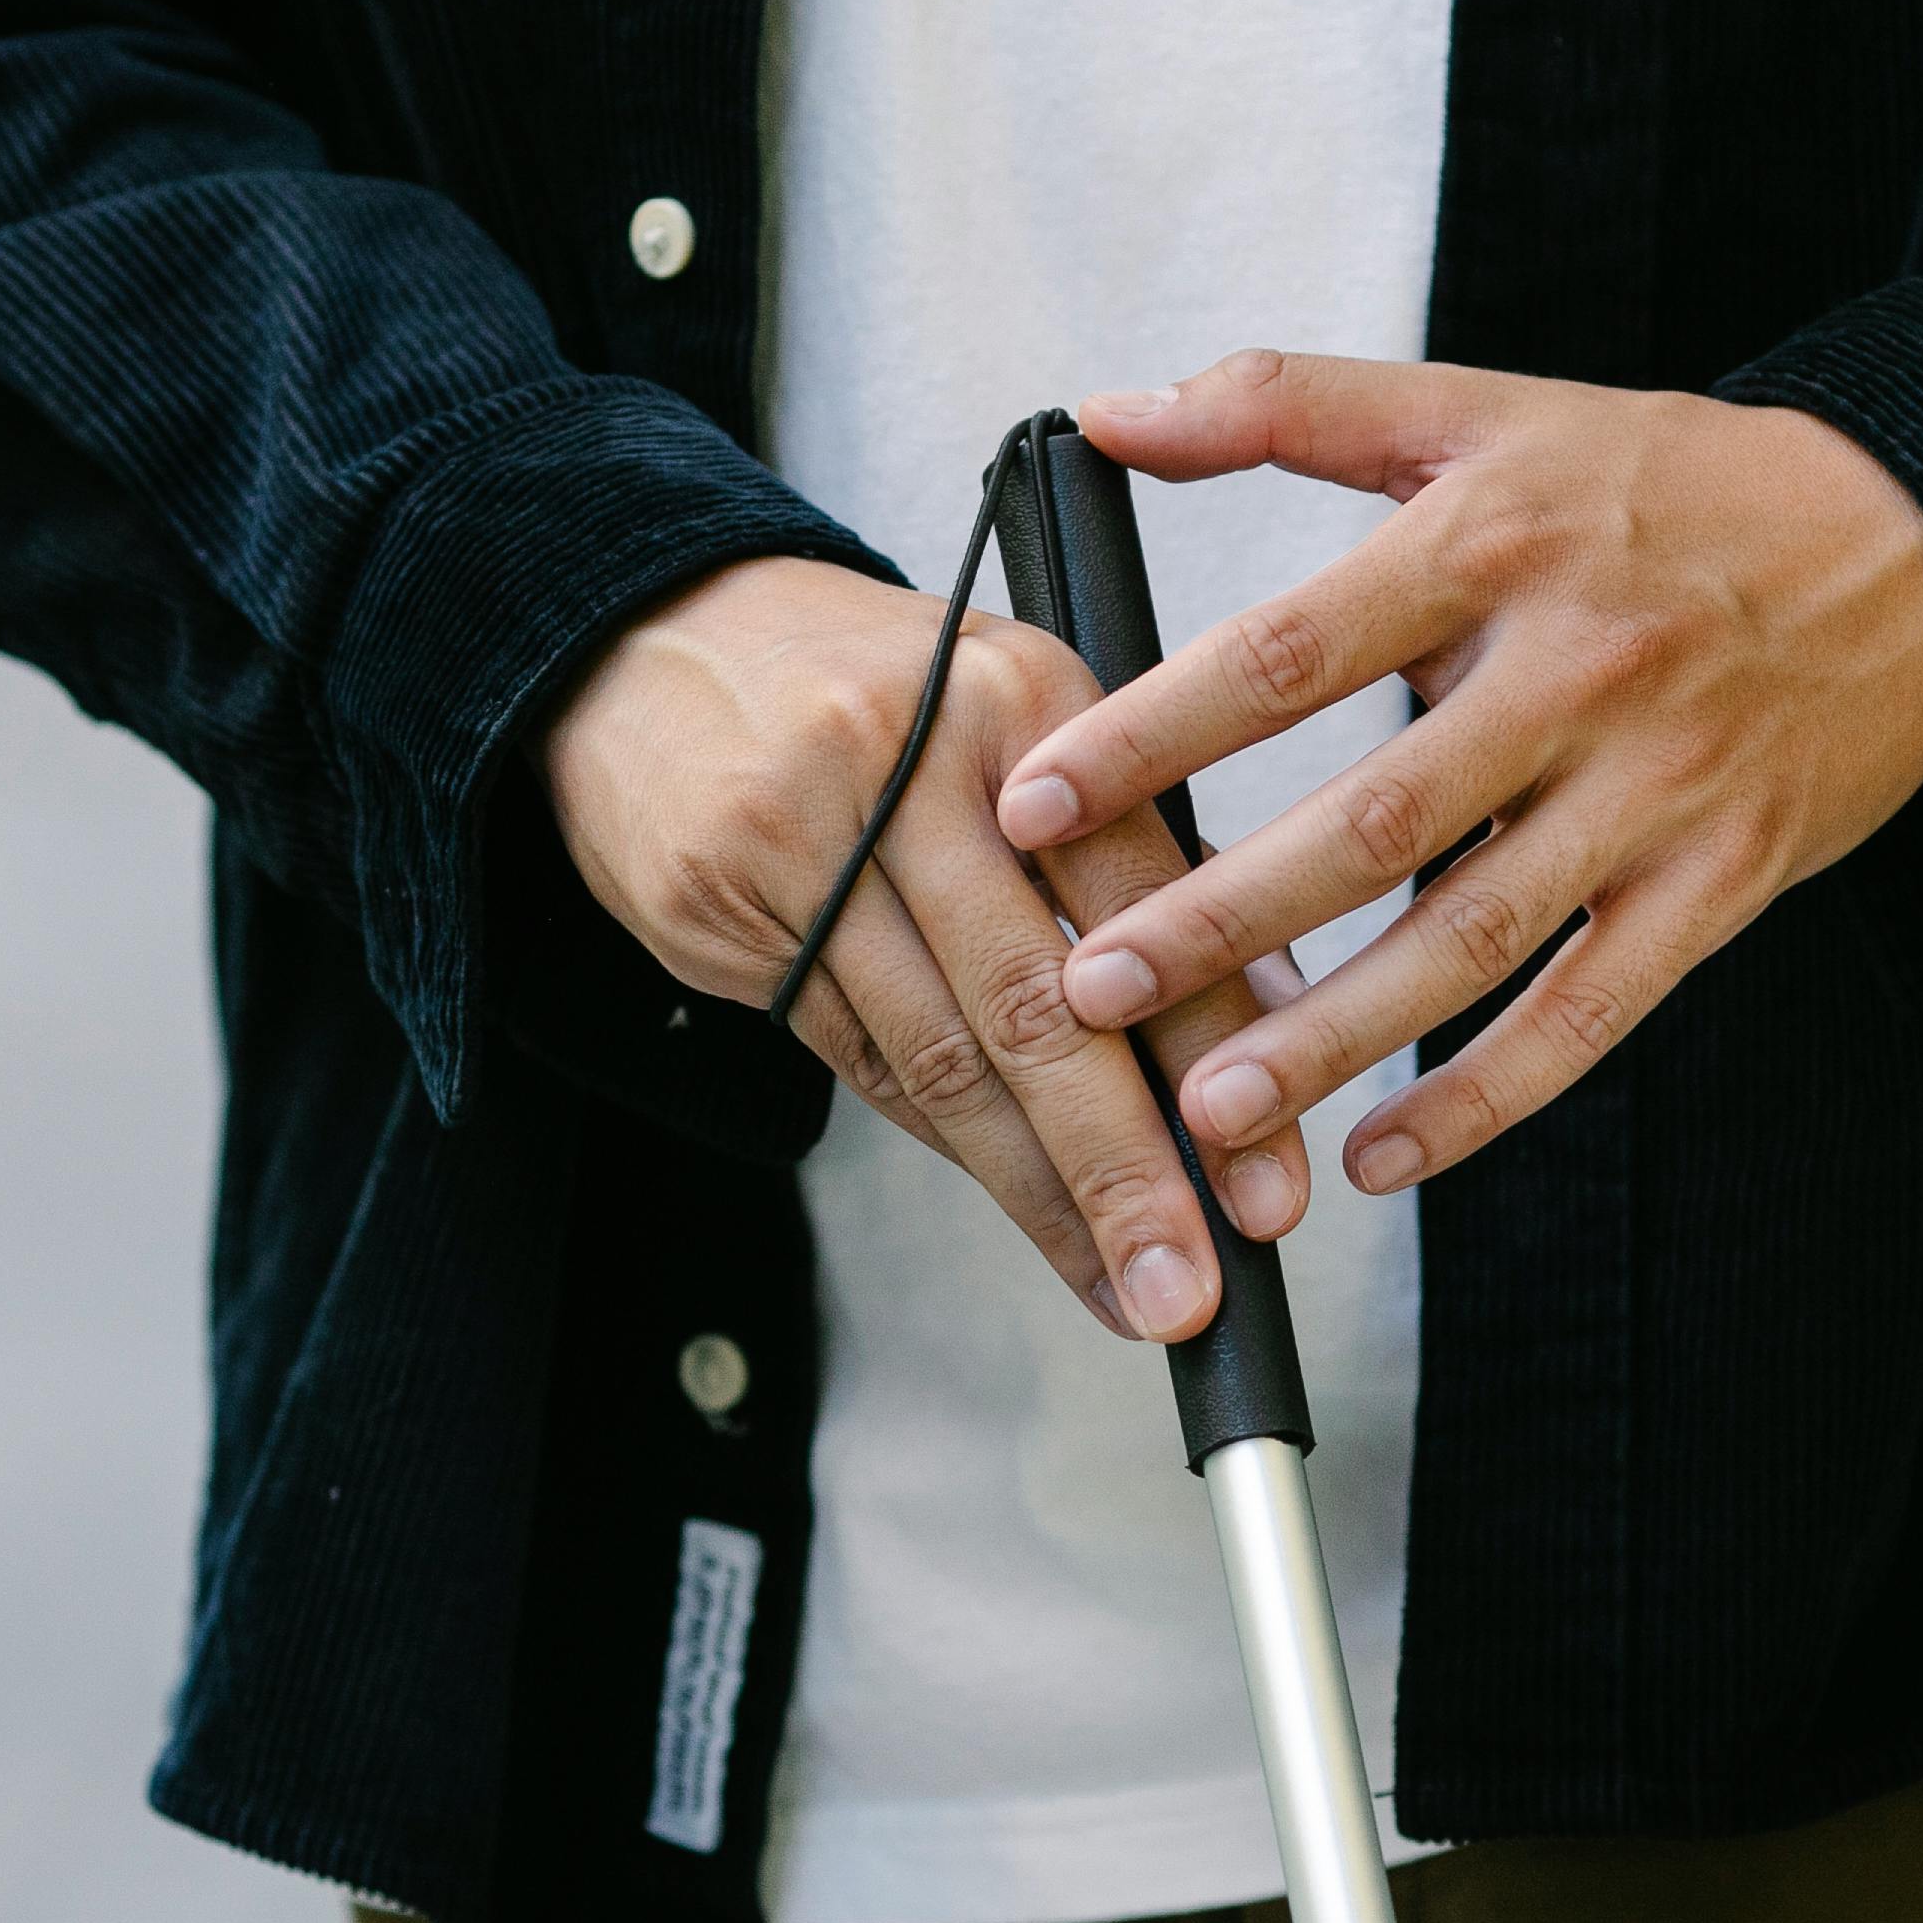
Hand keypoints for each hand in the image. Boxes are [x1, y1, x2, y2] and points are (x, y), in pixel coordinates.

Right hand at [541, 554, 1311, 1336]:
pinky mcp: (720, 914)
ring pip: (940, 1061)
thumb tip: (1269, 1017)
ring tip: (1122, 1289)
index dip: (1214, 1057)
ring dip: (1038, 1197)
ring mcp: (799, 848)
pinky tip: (1022, 1212)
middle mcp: (907, 768)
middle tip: (1189, 1288)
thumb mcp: (1026, 715)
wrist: (652, 633)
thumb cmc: (883, 685)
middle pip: (1030, 1006)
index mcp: (1018, 701)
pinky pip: (859, 1062)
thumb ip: (1143, 850)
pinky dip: (951, 1147)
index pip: (1143, 902)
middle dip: (1121, 1169)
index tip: (1270, 1188)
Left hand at [998, 355, 1922, 1196]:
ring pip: (1475, 934)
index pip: (1288, 650)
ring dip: (1335, 1032)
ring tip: (1211, 1108)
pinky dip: (1489, 1095)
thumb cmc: (1669, 480)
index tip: (1032, 802)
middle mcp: (1575, 669)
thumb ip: (1284, 405)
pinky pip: (1594, 1011)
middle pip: (1371, 816)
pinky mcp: (1724, 881)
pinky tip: (1382, 1151)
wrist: (1922, 533)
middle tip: (1090, 994)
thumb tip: (1102, 415)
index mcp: (1494, 540)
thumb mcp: (1485, 406)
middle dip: (1218, 916)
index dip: (1153, 733)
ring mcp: (1657, 787)